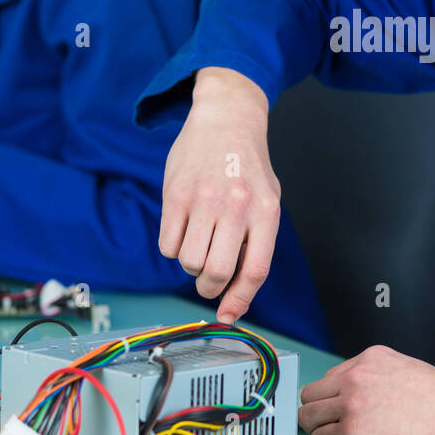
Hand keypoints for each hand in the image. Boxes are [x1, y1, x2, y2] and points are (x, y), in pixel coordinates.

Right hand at [158, 66, 280, 323]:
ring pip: (189, 261)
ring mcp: (204, 199)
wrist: (225, 119)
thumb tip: (235, 293)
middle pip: (217, 272)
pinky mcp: (175, 194)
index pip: (255, 270)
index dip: (240, 300)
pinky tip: (184, 229)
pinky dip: (173, 248)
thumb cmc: (247, 168)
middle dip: (210, 287)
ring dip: (191, 265)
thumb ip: (256, 243)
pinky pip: (167, 245)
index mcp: (266, 211)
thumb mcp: (267, 201)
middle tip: (209, 279)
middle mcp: (237, 206)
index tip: (226, 315)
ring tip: (199, 243)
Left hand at [298, 344, 434, 434]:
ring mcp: (352, 404)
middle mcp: (356, 376)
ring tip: (327, 434)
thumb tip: (365, 392)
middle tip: (322, 420)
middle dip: (316, 408)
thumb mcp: (406, 368)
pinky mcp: (352, 432)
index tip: (332, 404)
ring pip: (309, 415)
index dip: (331, 394)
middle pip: (312, 394)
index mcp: (370, 358)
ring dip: (316, 426)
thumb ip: (379, 375)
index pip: (332, 375)